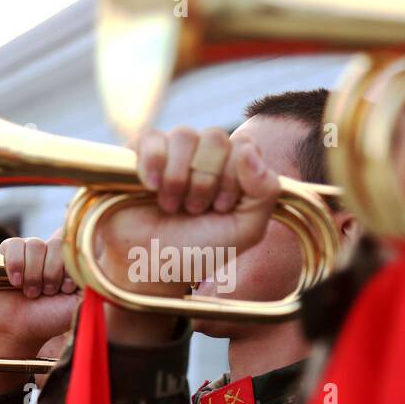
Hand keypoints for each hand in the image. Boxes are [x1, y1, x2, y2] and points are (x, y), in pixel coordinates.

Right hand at [0, 234, 78, 396]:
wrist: (19, 331)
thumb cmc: (50, 319)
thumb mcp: (80, 303)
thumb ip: (92, 282)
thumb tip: (102, 258)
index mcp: (69, 263)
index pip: (75, 245)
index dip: (70, 268)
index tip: (67, 289)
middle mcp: (50, 253)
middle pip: (56, 244)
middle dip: (52, 274)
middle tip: (47, 294)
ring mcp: (29, 252)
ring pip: (35, 245)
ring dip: (34, 274)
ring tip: (31, 293)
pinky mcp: (7, 253)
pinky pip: (14, 245)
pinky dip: (16, 265)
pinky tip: (15, 283)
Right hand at [99, 127, 281, 296]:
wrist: (153, 267)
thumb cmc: (199, 250)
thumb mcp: (247, 229)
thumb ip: (266, 190)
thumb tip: (248, 148)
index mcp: (233, 169)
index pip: (244, 145)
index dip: (234, 177)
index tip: (221, 208)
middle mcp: (204, 155)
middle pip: (216, 138)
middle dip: (207, 180)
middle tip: (195, 210)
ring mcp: (172, 152)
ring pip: (185, 135)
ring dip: (179, 179)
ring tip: (172, 206)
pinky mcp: (138, 153)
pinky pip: (152, 137)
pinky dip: (154, 164)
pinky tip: (151, 189)